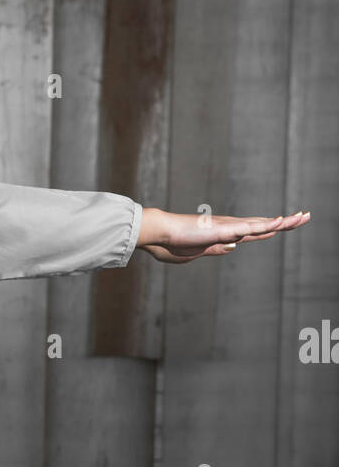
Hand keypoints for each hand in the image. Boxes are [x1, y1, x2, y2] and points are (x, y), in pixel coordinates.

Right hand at [137, 207, 310, 262]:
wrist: (161, 233)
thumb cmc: (174, 243)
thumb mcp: (200, 252)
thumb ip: (216, 249)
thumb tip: (232, 248)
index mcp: (226, 234)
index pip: (256, 231)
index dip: (273, 227)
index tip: (290, 221)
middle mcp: (231, 227)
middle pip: (264, 224)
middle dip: (287, 222)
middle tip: (306, 215)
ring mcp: (227, 227)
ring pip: (261, 224)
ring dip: (282, 222)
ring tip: (301, 217)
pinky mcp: (221, 230)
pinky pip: (247, 228)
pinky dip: (264, 226)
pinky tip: (278, 223)